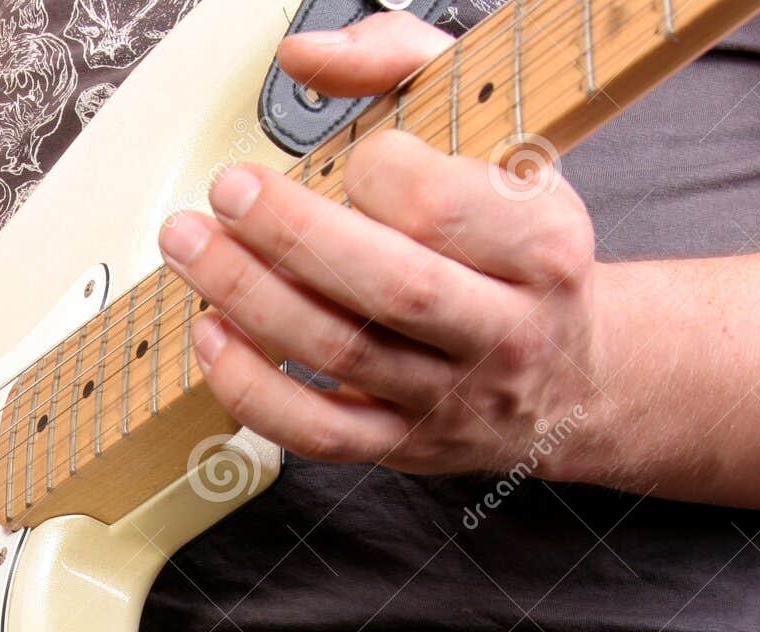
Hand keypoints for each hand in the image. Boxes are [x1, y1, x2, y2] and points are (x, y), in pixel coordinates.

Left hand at [158, 12, 600, 478]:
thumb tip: (306, 56)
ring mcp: (449, 399)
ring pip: (341, 354)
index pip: (449, 210)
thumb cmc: (517, 250)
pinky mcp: (401, 446)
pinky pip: (317, 433)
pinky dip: (251, 388)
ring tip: (190, 246)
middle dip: (290, 234)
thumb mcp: (498, 139)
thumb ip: (405, 70)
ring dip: (249, 296)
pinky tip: (210, 335)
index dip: (381, 172)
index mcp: (544, 246)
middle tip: (225, 191)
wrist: (570, 377)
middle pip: (391, 287)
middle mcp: (505, 331)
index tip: (354, 155)